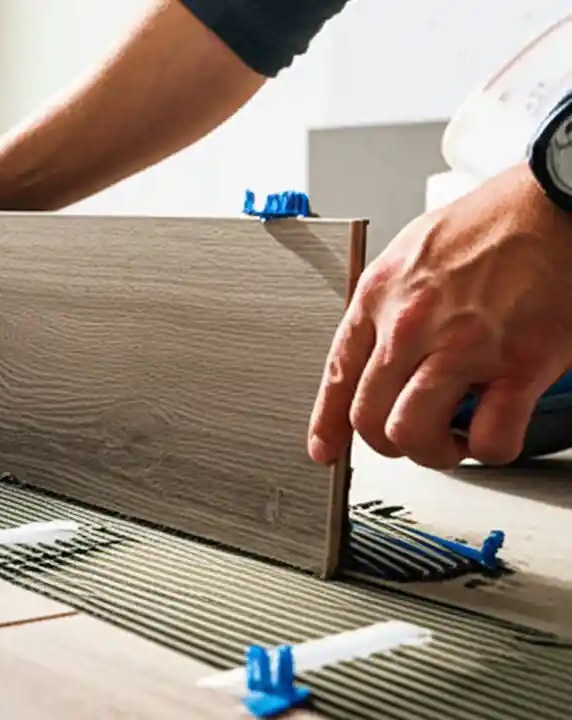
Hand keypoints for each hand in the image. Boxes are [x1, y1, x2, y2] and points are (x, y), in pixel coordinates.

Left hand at [309, 164, 571, 468]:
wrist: (555, 203)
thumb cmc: (491, 223)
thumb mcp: (412, 254)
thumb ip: (390, 305)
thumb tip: (379, 351)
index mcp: (379, 296)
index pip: (338, 375)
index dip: (327, 423)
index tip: (325, 449)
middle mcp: (409, 324)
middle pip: (368, 417)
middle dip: (389, 442)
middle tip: (416, 437)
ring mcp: (461, 347)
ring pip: (412, 434)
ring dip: (433, 452)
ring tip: (455, 439)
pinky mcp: (518, 364)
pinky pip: (489, 437)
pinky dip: (488, 449)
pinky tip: (493, 433)